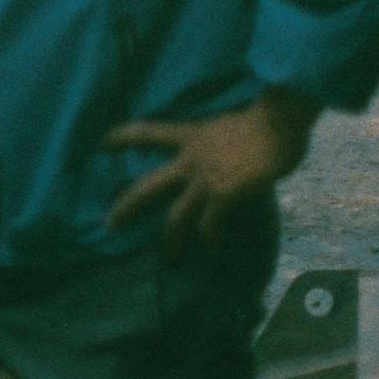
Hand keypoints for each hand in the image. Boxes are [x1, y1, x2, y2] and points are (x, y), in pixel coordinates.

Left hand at [106, 91, 313, 240]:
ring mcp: (205, 179)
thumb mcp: (226, 123)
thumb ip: (217, 141)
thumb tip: (222, 155)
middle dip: (127, 207)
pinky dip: (210, 242)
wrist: (277, 123)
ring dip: (171, 242)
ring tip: (169, 260)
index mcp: (189, 135)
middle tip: (110, 224)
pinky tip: (212, 253)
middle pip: (148, 186)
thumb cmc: (261, 119)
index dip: (123, 137)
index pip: (147, 132)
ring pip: (176, 217)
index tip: (101, 144)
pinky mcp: (224, 195)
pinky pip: (209, 226)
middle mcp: (190, 159)